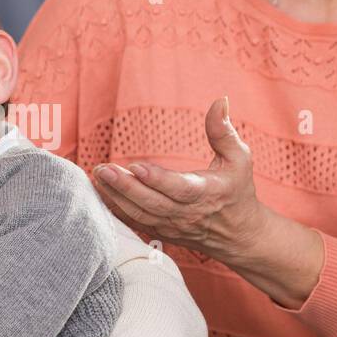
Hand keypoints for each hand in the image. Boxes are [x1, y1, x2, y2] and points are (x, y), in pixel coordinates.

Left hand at [89, 95, 265, 258]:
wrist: (238, 236)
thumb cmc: (237, 191)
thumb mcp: (239, 159)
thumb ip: (224, 131)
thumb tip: (220, 101)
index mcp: (206, 193)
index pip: (179, 188)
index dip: (157, 179)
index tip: (135, 167)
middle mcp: (187, 213)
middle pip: (151, 203)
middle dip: (125, 187)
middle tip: (102, 169)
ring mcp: (172, 226)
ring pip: (140, 214)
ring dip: (116, 197)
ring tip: (97, 178)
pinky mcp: (162, 231)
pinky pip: (135, 223)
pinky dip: (116, 210)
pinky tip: (100, 194)